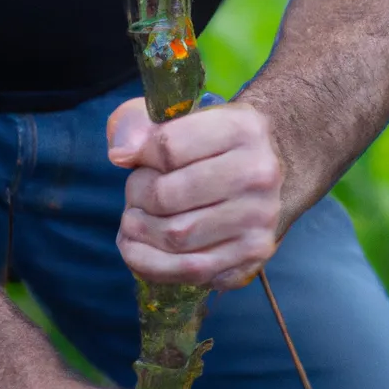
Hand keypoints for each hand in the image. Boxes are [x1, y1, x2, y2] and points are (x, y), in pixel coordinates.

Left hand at [107, 97, 282, 290]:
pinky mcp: (251, 255)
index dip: (138, 157)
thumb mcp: (182, 118)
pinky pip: (189, 270)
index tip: (135, 160)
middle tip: (135, 197)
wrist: (266, 178)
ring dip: (141, 231)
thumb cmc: (213, 148)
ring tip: (135, 221)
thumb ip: (140, 124)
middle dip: (137, 198)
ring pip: (175, 236)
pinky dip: (151, 263)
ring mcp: (258, 220)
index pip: (167, 148)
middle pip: (167, 196)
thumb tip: (121, 154)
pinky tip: (138, 249)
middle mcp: (258, 176)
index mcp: (243, 129)